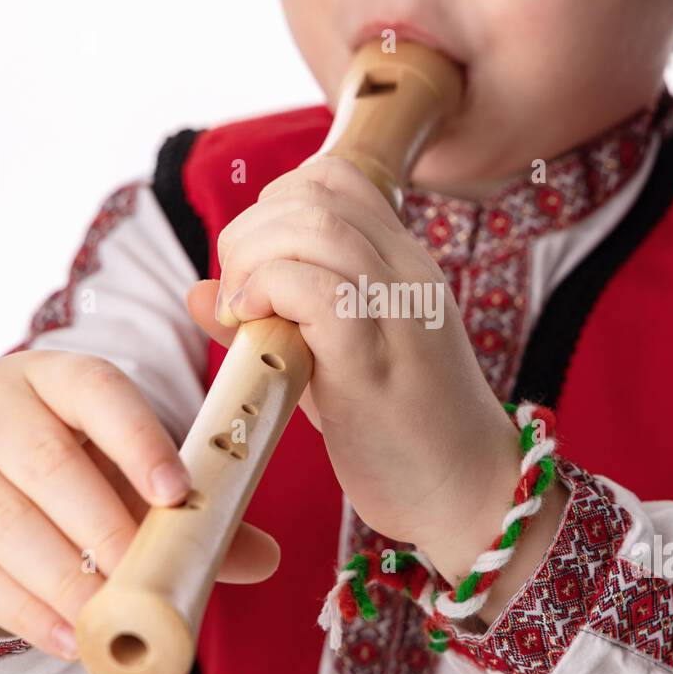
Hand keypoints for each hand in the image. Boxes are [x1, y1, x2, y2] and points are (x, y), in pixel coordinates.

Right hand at [0, 350, 280, 660]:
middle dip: (101, 525)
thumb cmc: (64, 465)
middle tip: (143, 576)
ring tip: (109, 615)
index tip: (177, 494)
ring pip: (1, 519)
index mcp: (53, 375)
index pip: (97, 390)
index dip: (138, 440)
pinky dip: (25, 610)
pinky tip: (69, 636)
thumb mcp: (119, 471)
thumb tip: (264, 557)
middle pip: (44, 461)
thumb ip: (189, 511)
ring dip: (62, 576)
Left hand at [186, 157, 524, 553]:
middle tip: (239, 295)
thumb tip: (200, 292)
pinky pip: (316, 289)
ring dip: (254, 258)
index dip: (275, 204)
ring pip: (314, 227)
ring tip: (244, 312)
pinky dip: (268, 292)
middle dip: (251, 230)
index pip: (335, 178)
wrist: (472, 495)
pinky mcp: (376, 360)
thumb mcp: (333, 360)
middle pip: (316, 191)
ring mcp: (398, 312)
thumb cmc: (401, 433)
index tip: (255, 265)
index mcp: (405, 263)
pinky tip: (254, 327)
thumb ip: (275, 317)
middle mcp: (408, 273)